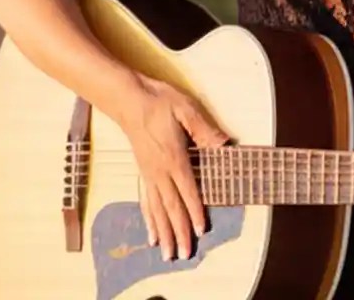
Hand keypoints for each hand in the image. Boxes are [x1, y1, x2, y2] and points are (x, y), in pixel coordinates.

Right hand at [120, 79, 228, 261]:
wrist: (129, 99)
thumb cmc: (159, 102)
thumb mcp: (186, 110)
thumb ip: (205, 130)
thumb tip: (225, 144)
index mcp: (174, 158)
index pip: (188, 191)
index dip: (195, 212)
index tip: (201, 231)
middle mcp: (160, 172)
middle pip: (171, 208)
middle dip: (179, 233)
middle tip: (183, 255)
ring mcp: (149, 174)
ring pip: (157, 210)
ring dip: (163, 233)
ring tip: (166, 254)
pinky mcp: (143, 172)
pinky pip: (146, 202)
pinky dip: (149, 220)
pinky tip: (151, 235)